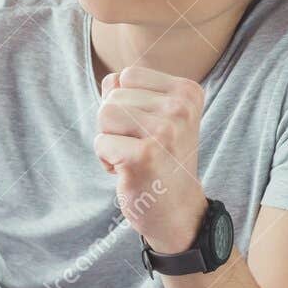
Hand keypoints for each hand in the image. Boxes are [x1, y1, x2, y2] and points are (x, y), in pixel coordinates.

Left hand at [94, 65, 206, 253]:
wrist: (178, 210)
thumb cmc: (161, 161)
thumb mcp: (154, 119)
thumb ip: (131, 92)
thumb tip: (110, 79)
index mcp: (187, 92)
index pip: (127, 76)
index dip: (125, 104)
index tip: (146, 130)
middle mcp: (181, 108)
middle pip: (113, 95)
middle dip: (115, 124)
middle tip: (141, 148)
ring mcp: (165, 131)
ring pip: (104, 114)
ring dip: (109, 140)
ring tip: (134, 158)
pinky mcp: (145, 155)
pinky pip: (100, 142)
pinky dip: (106, 160)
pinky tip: (129, 172)